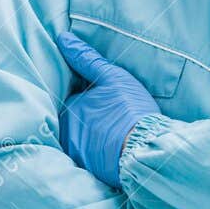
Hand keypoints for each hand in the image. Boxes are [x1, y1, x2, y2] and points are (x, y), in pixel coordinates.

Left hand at [56, 30, 159, 186]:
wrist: (145, 149)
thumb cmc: (130, 110)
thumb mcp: (113, 78)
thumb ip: (87, 59)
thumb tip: (64, 39)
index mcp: (70, 106)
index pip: (71, 98)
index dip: (85, 95)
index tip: (100, 98)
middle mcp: (66, 130)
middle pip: (71, 119)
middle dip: (82, 117)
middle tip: (105, 117)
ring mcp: (74, 152)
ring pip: (77, 139)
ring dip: (86, 136)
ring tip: (106, 134)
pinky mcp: (86, 169)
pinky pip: (84, 157)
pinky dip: (92, 153)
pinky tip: (107, 151)